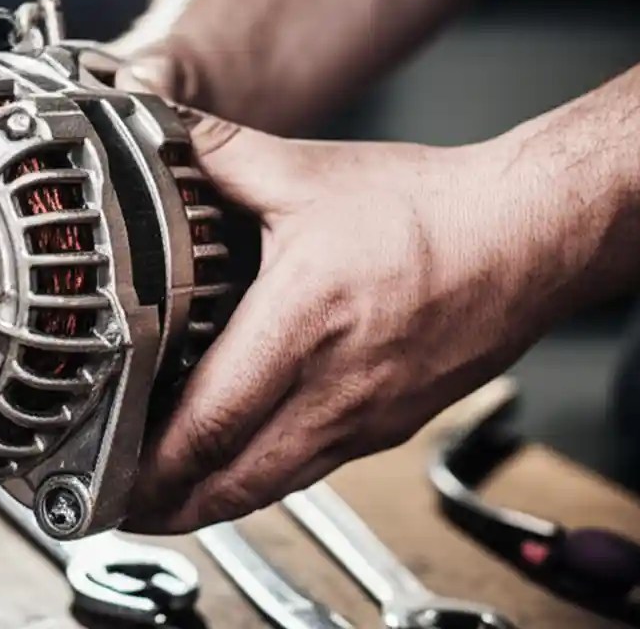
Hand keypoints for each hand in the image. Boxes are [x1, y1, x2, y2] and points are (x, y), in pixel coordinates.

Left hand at [116, 75, 563, 533]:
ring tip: (165, 502)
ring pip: (272, 488)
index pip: (209, 420)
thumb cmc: (433, 212)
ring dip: (211, 504)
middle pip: (232, 482)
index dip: (149, 462)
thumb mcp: (309, 173)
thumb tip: (161, 132)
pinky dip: (263, 480)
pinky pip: (313, 470)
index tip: (107, 475)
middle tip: (117, 507)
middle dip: (166, 505)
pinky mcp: (390, 426)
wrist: (532, 236)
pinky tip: (242, 465)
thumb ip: (222, 154)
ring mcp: (366, 417)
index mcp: (302, 323)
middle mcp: (334, 388)